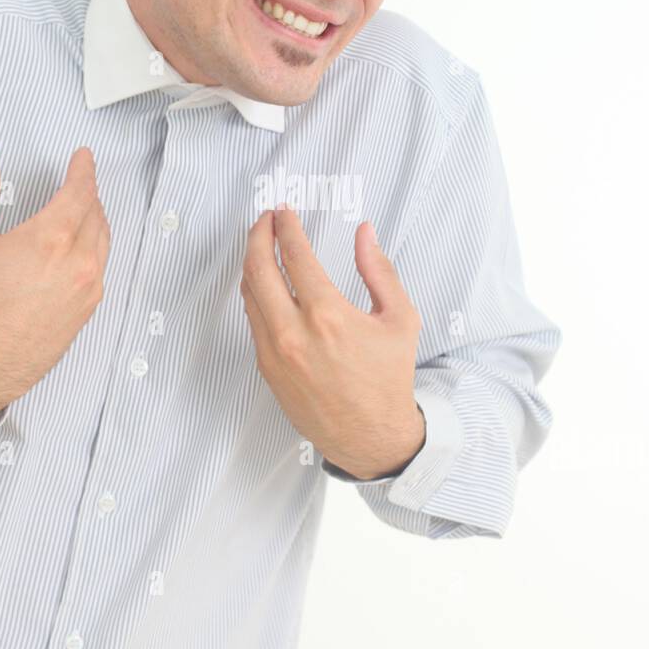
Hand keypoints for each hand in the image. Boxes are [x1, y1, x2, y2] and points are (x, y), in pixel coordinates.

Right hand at [0, 139, 110, 420]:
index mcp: (50, 239)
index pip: (82, 191)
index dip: (85, 170)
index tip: (84, 159)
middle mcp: (77, 262)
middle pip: (96, 213)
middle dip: (88, 193)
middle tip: (79, 182)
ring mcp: (88, 287)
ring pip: (104, 240)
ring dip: (95, 219)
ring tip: (81, 210)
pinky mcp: (89, 308)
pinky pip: (101, 267)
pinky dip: (95, 248)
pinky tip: (80, 249)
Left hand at [240, 206, 424, 478]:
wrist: (370, 436)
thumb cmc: (387, 380)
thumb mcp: (399, 319)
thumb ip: (379, 271)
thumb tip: (365, 233)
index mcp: (328, 316)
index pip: (294, 256)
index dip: (286, 227)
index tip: (284, 212)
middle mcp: (294, 332)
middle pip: (257, 268)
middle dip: (257, 236)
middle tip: (265, 221)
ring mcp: (275, 352)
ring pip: (249, 294)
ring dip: (251, 263)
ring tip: (261, 246)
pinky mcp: (266, 368)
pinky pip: (253, 320)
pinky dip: (255, 294)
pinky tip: (265, 283)